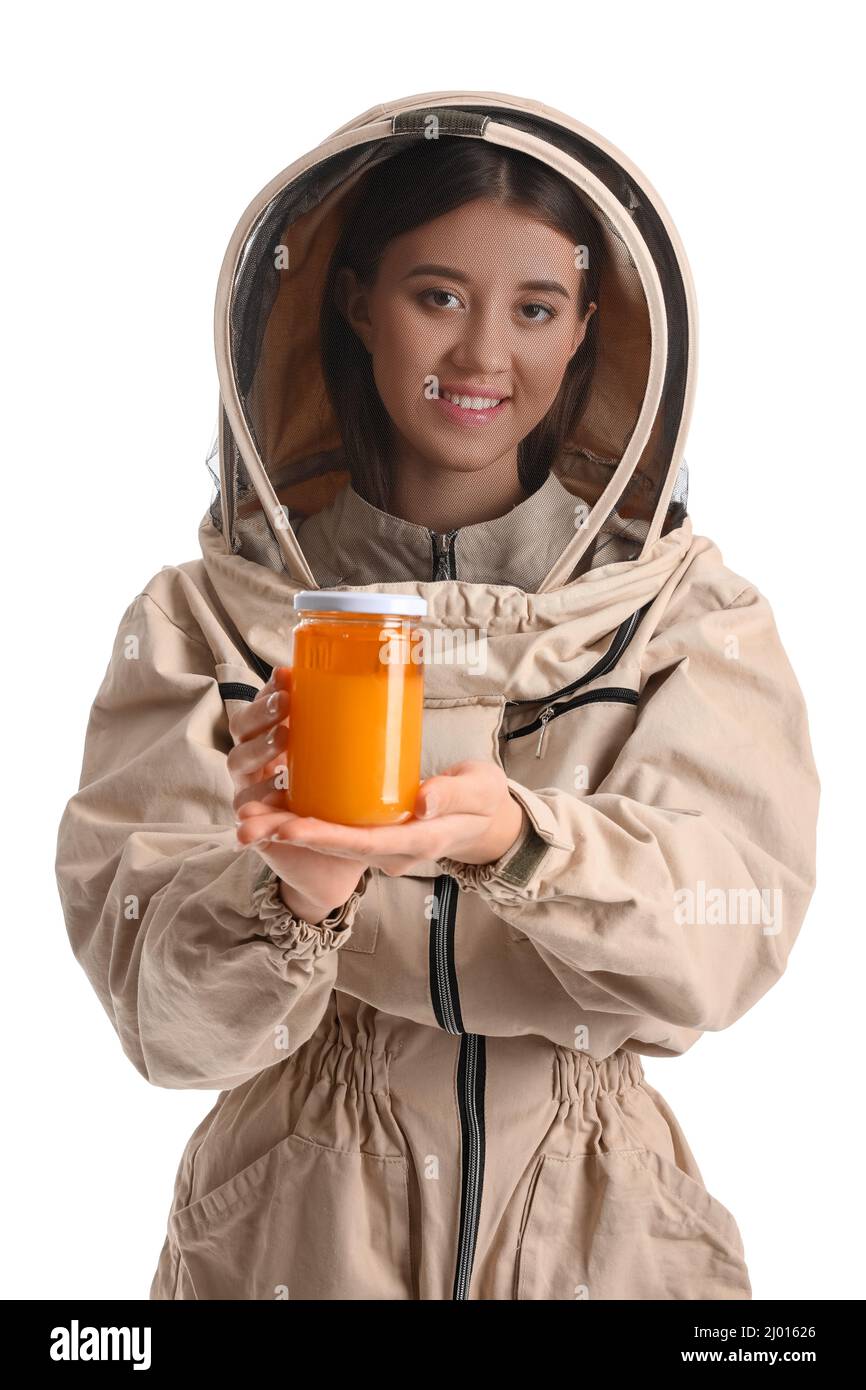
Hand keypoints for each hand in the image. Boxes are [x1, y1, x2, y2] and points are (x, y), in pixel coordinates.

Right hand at [227, 666, 368, 918]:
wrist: (344, 863)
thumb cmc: (355, 807)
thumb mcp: (367, 771)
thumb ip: (377, 742)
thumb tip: (415, 727)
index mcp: (281, 739)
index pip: (265, 705)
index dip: (270, 688)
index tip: (287, 674)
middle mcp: (261, 762)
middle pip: (243, 728)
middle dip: (260, 712)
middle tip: (287, 704)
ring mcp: (254, 794)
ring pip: (239, 764)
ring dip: (257, 749)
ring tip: (284, 740)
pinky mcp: (258, 829)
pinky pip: (249, 815)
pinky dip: (254, 810)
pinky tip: (264, 802)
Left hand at [235, 755, 526, 877]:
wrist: (489, 819)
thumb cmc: (485, 800)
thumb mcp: (478, 791)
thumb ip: (452, 795)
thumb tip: (421, 802)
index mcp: (418, 841)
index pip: (364, 844)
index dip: (324, 838)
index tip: (289, 828)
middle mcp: (394, 850)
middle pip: (336, 846)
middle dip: (291, 836)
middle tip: (248, 824)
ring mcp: (383, 844)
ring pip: (330, 840)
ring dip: (288, 830)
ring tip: (247, 819)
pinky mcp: (375, 830)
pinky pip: (335, 830)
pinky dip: (304, 820)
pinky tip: (274, 805)